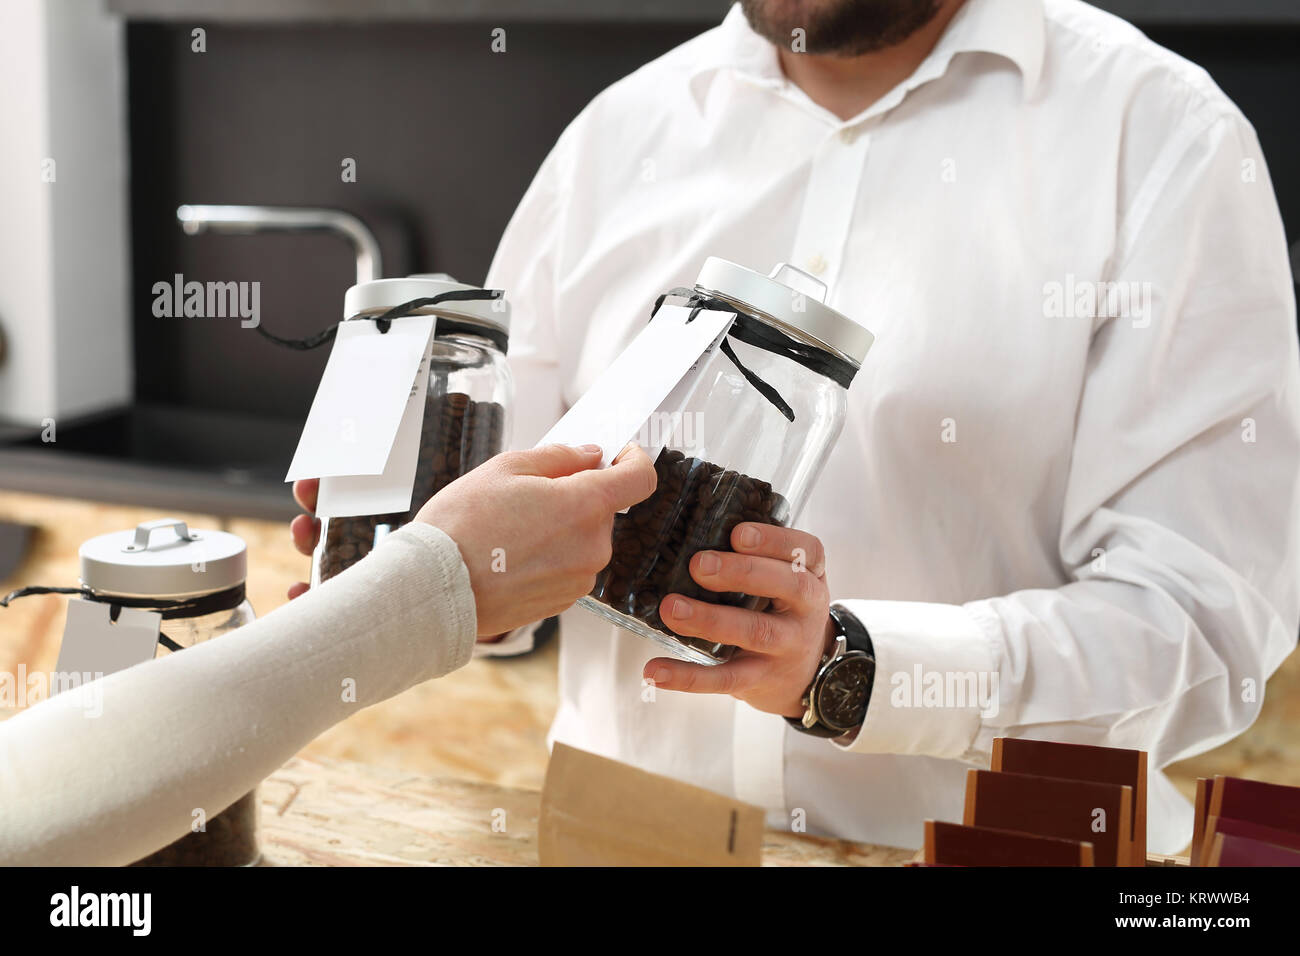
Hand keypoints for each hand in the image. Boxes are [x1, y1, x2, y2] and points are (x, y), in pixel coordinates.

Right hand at [288, 445, 657, 637]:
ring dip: (561, 528)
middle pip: (602, 509)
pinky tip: (512, 554)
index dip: (633, 460)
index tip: (620, 453)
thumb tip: (590, 456)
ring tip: (511, 529)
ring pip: (584, 539)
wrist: (433, 590)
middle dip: (576, 496)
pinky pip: (568, 566)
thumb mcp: (506, 468)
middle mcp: (592, 547)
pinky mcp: (563, 602)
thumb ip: (559, 457)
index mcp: (585, 507)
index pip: (640, 479)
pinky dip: (550, 556)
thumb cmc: (461, 527)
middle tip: (529, 494)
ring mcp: (579, 579)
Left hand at [642, 524, 833, 717]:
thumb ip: (755, 554)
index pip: (806, 550)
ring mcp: (786, 646)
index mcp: (810, 574)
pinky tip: (655, 671)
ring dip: (709, 620)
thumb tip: (687, 523)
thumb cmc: (780, 607)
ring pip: (754, 631)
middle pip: (786, 586)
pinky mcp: (761, 679)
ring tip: (670, 609)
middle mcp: (806, 609)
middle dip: (741, 573)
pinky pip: (726, 679)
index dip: (774, 540)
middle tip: (697, 565)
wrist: (805, 672)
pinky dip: (689, 677)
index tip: (738, 533)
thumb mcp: (785, 577)